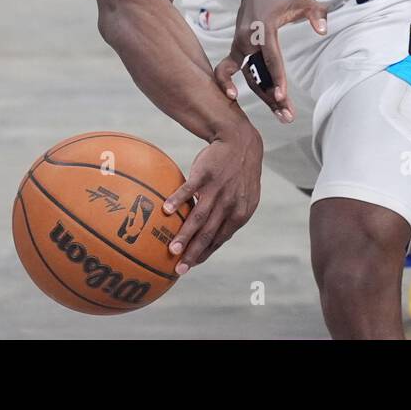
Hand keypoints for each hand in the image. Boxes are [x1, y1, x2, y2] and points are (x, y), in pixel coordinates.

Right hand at [163, 121, 263, 272]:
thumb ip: (231, 216)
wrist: (239, 140)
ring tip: (172, 249)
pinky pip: (190, 189)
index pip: (220, 239)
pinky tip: (166, 210)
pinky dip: (178, 200)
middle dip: (193, 252)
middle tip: (179, 269)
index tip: (190, 266)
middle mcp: (229, 204)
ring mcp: (217, 189)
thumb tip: (213, 238)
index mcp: (240, 212)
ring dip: (185, 234)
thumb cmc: (238, 172)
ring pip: (199, 216)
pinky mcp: (205, 174)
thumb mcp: (244, 196)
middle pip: (209, 233)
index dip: (205, 253)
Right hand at [212, 0, 327, 121]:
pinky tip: (242, 99)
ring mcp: (239, 45)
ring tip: (282, 115)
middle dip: (270, 97)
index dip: (276, 78)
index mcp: (262, 28)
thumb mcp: (304, 0)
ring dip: (262, 97)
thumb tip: (322, 30)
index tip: (282, 96)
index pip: (270, 58)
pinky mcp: (238, 50)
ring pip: (248, 77)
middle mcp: (247, 39)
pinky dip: (238, 85)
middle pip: (256, 74)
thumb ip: (317, 13)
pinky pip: (238, 72)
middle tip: (287, 116)